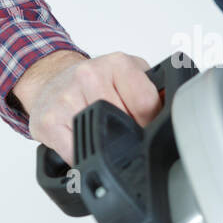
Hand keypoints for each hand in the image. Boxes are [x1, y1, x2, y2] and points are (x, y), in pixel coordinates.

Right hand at [12, 50, 162, 166]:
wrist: (50, 78)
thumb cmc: (94, 80)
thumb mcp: (129, 73)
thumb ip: (153, 90)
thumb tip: (173, 113)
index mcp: (117, 64)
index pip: (145, 104)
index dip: (150, 123)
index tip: (146, 127)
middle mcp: (89, 76)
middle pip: (124, 124)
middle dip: (129, 136)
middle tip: (123, 131)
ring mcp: (67, 98)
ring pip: (101, 140)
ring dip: (106, 147)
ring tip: (102, 133)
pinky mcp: (48, 121)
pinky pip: (75, 153)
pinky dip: (84, 158)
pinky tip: (84, 143)